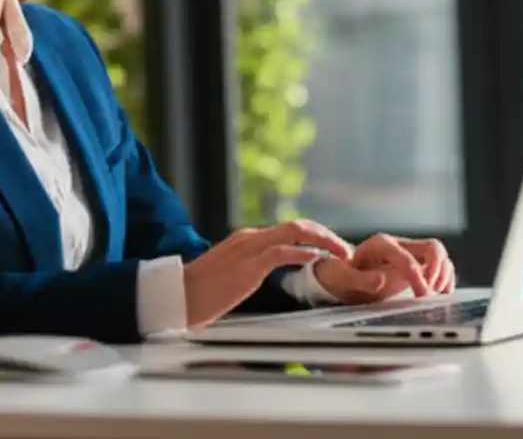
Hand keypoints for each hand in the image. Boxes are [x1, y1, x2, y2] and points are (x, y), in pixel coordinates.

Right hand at [184, 220, 351, 326]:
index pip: (289, 229)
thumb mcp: (231, 275)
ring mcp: (249, 248)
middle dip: (326, 234)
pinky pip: (284, 252)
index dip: (315, 235)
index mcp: (247, 239)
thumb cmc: (201, 293)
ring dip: (323, 240)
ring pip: (295, 231)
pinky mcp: (249, 264)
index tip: (332, 248)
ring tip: (341, 254)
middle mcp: (250, 237)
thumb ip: (251, 268)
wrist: (177, 297)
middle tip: (345, 249)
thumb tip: (266, 272)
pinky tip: (318, 260)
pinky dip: (305, 253)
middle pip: (298, 224)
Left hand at [313, 234, 454, 303]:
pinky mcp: (416, 266)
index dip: (417, 276)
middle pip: (432, 247)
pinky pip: (440, 267)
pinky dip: (445, 279)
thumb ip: (360, 280)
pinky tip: (440, 293)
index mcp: (380, 245)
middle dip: (438, 269)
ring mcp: (409, 255)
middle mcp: (399, 246)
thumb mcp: (343, 279)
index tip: (422, 294)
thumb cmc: (341, 276)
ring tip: (437, 294)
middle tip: (431, 291)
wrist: (341, 276)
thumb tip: (382, 280)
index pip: (407, 257)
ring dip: (444, 275)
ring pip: (440, 255)